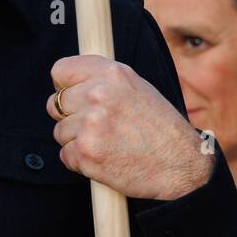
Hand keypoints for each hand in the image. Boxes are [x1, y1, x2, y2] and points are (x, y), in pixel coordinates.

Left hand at [47, 55, 211, 200]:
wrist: (182, 166)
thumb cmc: (160, 129)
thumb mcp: (137, 88)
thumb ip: (104, 81)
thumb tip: (68, 82)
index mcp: (112, 73)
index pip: (60, 70)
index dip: (63, 86)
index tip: (73, 97)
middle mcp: (98, 94)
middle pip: (54, 103)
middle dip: (70, 117)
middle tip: (98, 128)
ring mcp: (90, 123)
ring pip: (59, 132)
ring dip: (77, 141)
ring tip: (108, 144)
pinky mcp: (85, 151)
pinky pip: (65, 155)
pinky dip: (81, 161)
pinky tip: (106, 159)